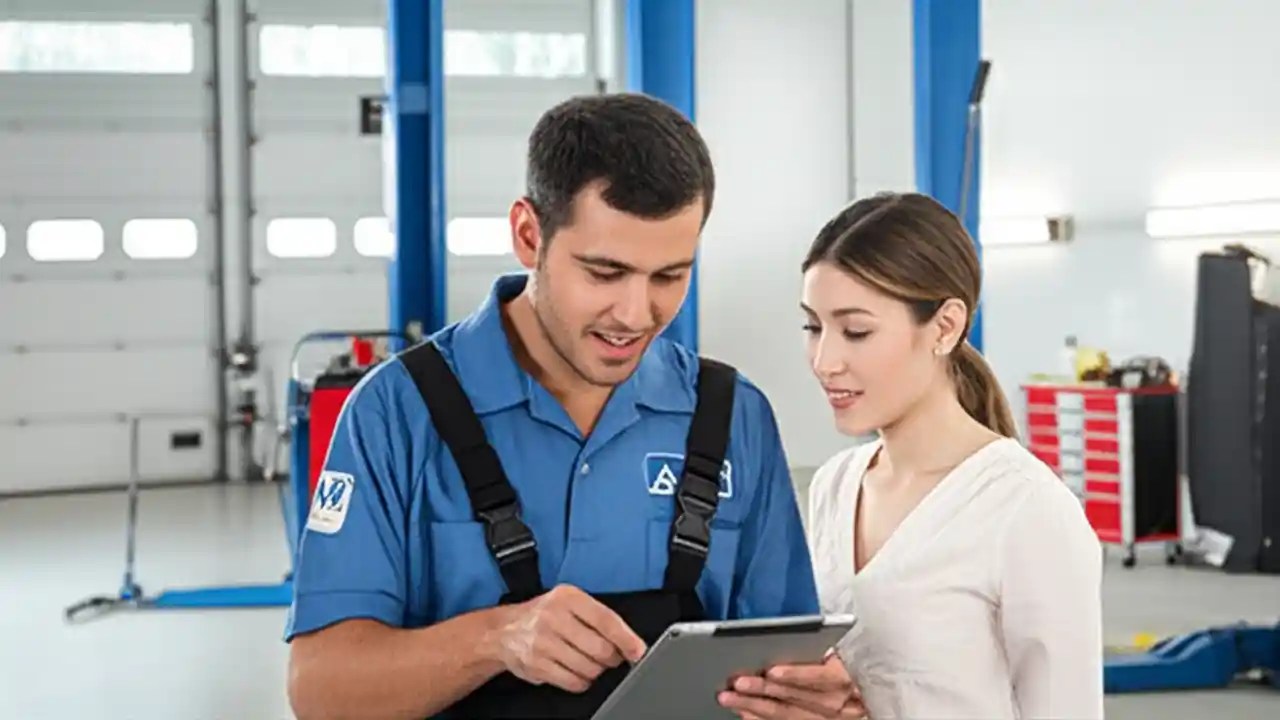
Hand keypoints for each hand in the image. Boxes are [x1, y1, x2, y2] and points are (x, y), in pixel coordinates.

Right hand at [493, 584, 646, 693]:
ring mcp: (543, 642)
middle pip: (600, 648)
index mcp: (568, 597)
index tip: (638, 651)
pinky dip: (581, 681)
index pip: (606, 619)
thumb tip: (631, 643)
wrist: (503, 631)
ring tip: (587, 661)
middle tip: (608, 656)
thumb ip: (599, 617)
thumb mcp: (569, 602)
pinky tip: (575, 671)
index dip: (626, 639)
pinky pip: (573, 682)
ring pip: (589, 668)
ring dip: (595, 670)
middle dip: (611, 658)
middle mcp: (554, 618)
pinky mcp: (537, 665)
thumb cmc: (544, 615)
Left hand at [717, 653, 865, 718]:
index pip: (823, 678)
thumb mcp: (837, 654)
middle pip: (798, 700)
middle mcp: (839, 704)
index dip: (796, 675)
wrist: (862, 695)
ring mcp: (827, 719)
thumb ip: (815, 651)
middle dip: (764, 691)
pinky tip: (744, 713)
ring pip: (788, 715)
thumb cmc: (844, 666)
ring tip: (730, 698)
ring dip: (755, 707)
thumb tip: (780, 641)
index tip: (772, 671)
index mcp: (845, 678)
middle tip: (738, 683)